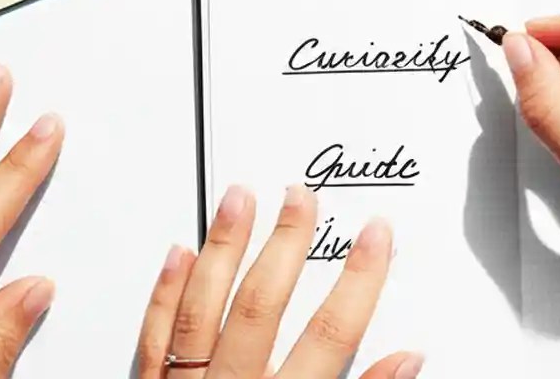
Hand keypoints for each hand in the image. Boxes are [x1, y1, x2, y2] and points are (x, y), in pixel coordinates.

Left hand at [134, 185, 422, 378]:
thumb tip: (407, 362)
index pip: (330, 337)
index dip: (358, 280)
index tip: (376, 236)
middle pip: (262, 307)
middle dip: (286, 245)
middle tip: (302, 197)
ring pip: (202, 309)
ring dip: (223, 248)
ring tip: (239, 197)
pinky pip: (152, 338)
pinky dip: (166, 293)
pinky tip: (179, 251)